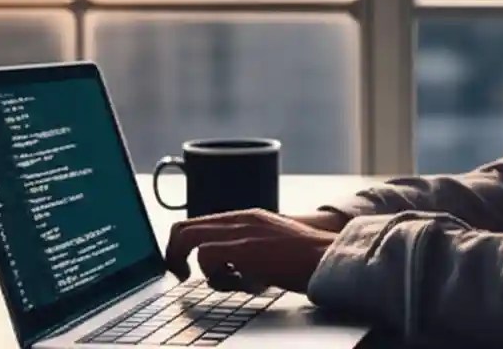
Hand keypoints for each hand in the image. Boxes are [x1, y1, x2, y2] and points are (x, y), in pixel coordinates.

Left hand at [165, 210, 337, 293]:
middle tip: (180, 276)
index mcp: (245, 218)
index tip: (182, 266)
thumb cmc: (304, 260)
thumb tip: (223, 268)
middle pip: (183, 228)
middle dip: (173, 255)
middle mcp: (240, 219)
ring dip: (202, 270)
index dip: (180, 246)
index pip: (196, 223)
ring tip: (229, 282)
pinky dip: (216, 276)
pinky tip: (242, 283)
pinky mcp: (245, 248)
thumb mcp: (269, 245)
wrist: (329, 257)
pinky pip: (207, 257)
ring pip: (191, 241)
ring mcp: (242, 232)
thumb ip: (245, 249)